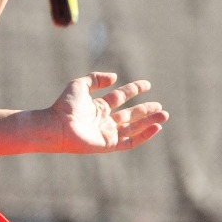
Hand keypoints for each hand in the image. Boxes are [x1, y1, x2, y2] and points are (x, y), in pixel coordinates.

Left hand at [51, 72, 166, 154]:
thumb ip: (96, 79)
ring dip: (149, 121)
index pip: (121, 97)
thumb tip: (115, 77)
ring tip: (164, 115)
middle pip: (131, 114)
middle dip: (146, 110)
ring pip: (134, 127)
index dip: (134, 89)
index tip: (147, 84)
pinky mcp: (109, 144)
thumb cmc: (64, 106)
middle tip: (160, 106)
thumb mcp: (79, 85)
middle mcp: (105, 120)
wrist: (57, 126)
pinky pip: (130, 141)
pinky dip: (144, 135)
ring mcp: (108, 133)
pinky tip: (156, 128)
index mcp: (99, 107)